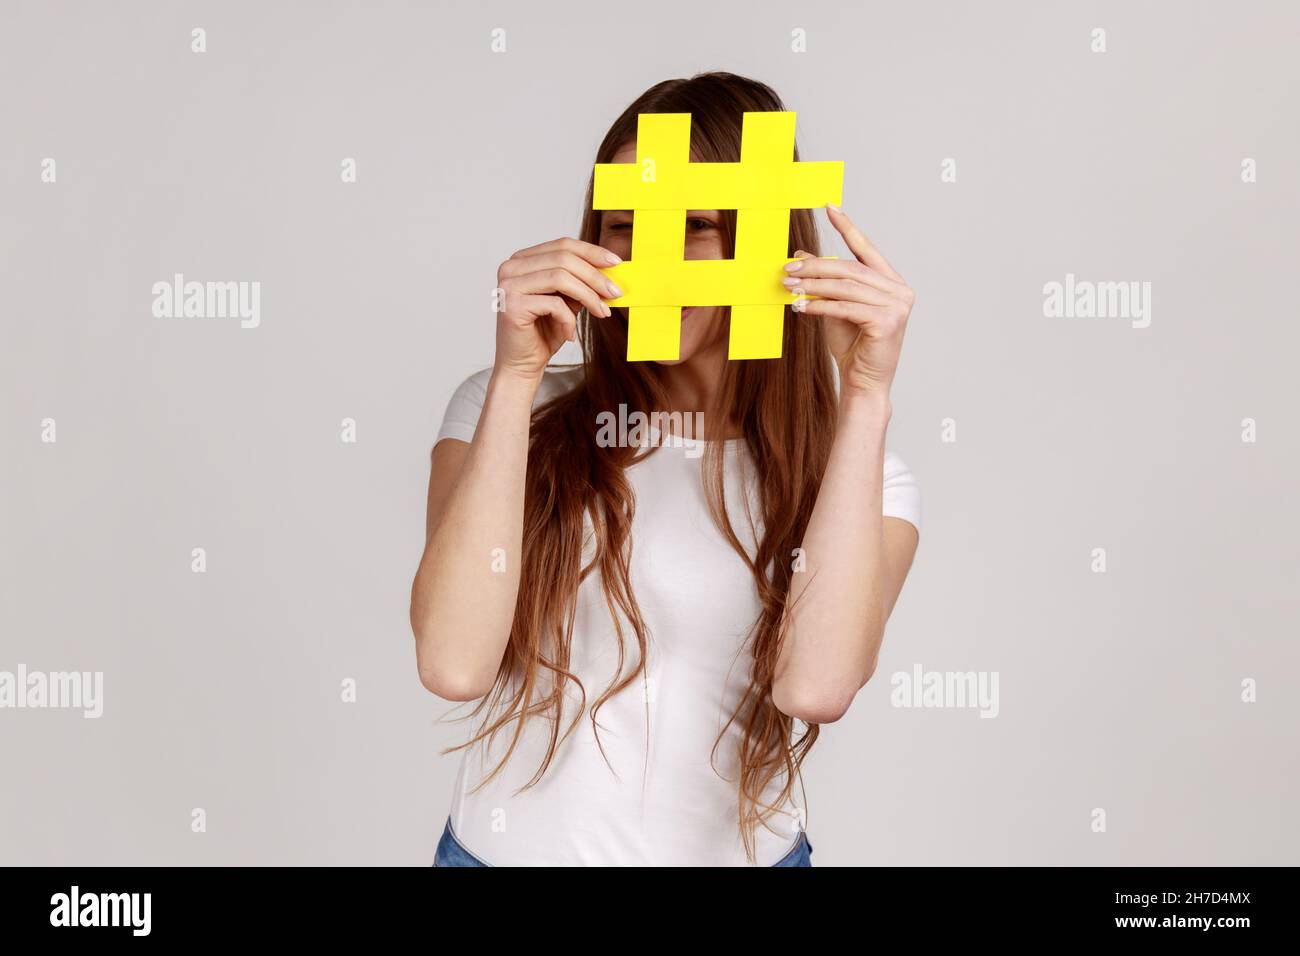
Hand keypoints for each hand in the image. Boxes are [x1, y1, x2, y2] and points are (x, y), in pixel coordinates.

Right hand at [493, 237, 622, 383]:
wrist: (521, 366)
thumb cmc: (543, 334)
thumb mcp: (567, 301)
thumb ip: (580, 282)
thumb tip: (611, 269)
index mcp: (523, 260)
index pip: (562, 245)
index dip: (592, 252)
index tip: (616, 263)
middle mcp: (511, 267)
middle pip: (564, 258)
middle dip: (595, 276)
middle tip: (615, 293)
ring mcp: (508, 285)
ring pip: (560, 277)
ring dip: (588, 295)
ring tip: (602, 312)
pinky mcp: (511, 305)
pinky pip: (553, 303)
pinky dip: (569, 320)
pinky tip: (570, 334)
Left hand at [783, 205, 913, 401]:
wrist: (864, 383)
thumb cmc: (852, 346)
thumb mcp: (835, 308)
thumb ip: (824, 282)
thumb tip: (799, 256)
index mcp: (892, 283)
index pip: (867, 249)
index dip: (848, 227)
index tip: (829, 207)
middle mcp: (900, 291)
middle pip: (850, 269)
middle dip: (815, 267)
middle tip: (787, 268)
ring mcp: (897, 306)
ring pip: (845, 287)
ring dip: (812, 285)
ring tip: (787, 286)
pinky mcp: (887, 322)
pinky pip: (844, 307)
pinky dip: (819, 305)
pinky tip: (800, 306)